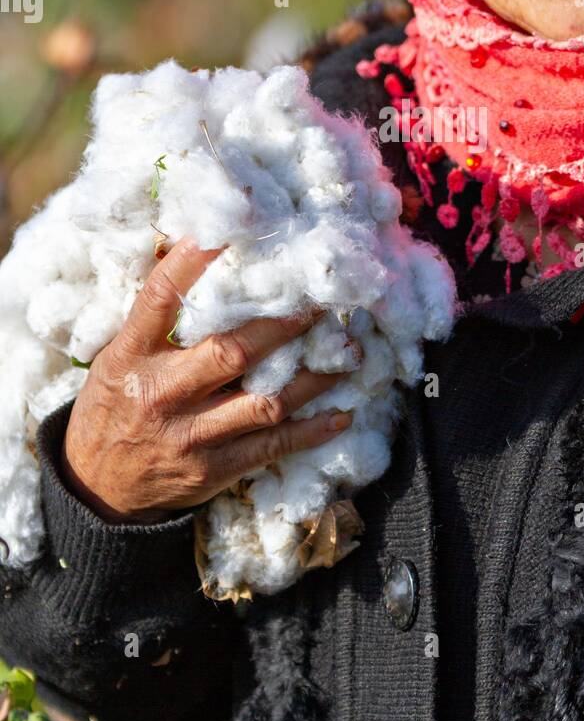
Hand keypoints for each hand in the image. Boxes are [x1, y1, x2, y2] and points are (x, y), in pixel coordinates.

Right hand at [60, 236, 354, 523]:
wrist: (98, 488)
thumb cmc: (116, 406)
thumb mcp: (119, 358)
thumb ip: (156, 319)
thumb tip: (198, 255)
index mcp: (132, 356)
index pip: (162, 299)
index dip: (194, 262)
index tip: (231, 232)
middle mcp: (161, 393)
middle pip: (231, 350)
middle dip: (284, 323)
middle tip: (323, 301)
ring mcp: (189, 435)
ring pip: (264, 401)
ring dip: (313, 377)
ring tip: (348, 353)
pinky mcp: (211, 470)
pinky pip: (271, 447)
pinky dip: (311, 430)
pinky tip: (341, 415)